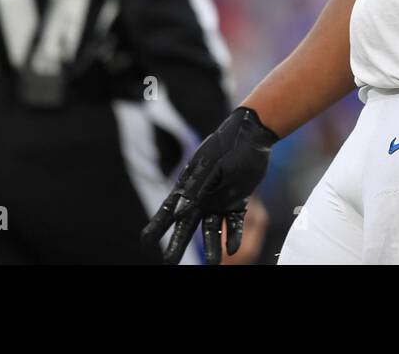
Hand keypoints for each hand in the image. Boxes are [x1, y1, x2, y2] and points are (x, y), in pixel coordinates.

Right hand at [141, 106, 277, 264]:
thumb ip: (196, 190)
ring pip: (212, 229)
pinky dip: (233, 236)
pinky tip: (232, 248)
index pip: (168, 210)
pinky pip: (233, 223)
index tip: (146, 243)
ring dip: (212, 246)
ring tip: (214, 264)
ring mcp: (218, 201)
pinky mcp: (236, 201)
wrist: (252, 135)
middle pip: (187, 225)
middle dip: (178, 244)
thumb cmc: (226, 147)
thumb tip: (178, 214)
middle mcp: (201, 198)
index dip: (156, 227)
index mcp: (188, 186)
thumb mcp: (211, 167)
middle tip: (170, 263)